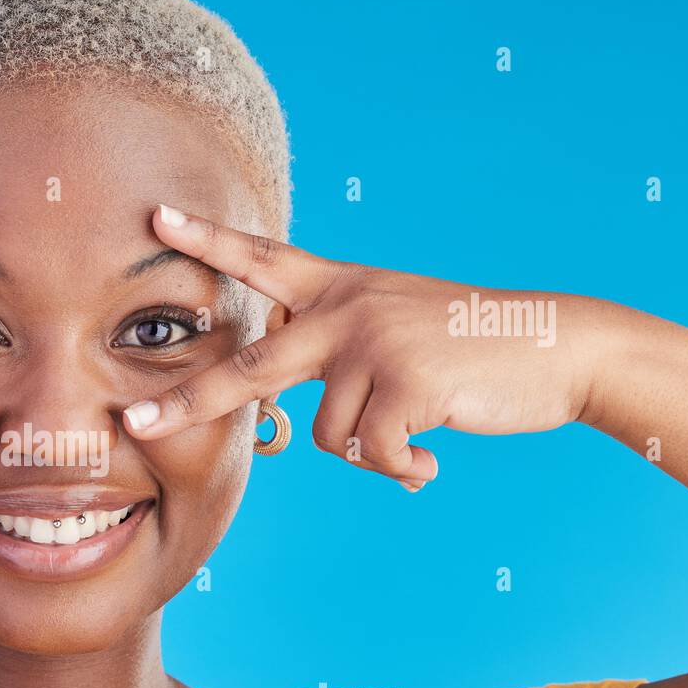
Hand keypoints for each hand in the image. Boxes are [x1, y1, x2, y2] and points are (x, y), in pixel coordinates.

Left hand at [122, 205, 611, 488]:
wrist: (556, 345)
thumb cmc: (466, 345)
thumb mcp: (390, 323)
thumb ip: (334, 350)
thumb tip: (289, 413)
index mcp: (339, 288)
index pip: (263, 258)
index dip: (208, 240)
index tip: (155, 217)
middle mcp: (347, 308)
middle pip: (249, 367)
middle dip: (187, 403)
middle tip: (131, 426)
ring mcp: (374, 343)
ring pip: (327, 434)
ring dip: (368, 451)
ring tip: (414, 434)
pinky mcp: (406, 383)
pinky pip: (372, 453)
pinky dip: (401, 470)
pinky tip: (430, 458)